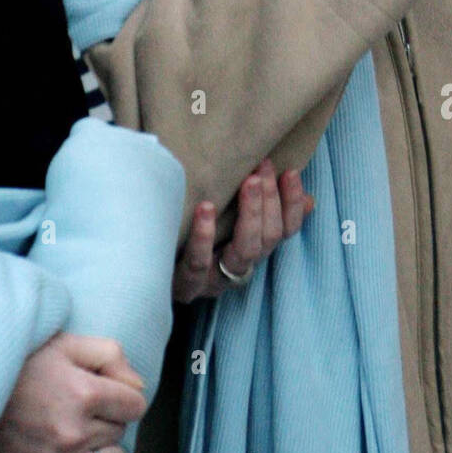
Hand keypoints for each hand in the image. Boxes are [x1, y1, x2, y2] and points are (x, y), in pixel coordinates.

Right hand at [0, 332, 146, 452]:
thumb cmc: (20, 368)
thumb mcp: (65, 344)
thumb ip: (111, 355)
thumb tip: (138, 387)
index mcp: (83, 393)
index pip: (136, 405)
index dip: (121, 396)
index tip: (102, 393)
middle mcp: (72, 434)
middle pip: (120, 433)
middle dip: (106, 420)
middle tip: (75, 409)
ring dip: (96, 450)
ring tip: (70, 435)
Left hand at [173, 159, 314, 302]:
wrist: (142, 270)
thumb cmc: (183, 234)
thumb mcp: (223, 219)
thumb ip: (260, 207)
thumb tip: (309, 199)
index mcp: (249, 251)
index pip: (284, 231)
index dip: (292, 205)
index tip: (290, 172)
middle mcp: (235, 269)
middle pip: (266, 239)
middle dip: (269, 201)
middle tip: (262, 167)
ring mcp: (212, 281)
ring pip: (244, 253)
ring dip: (251, 215)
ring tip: (248, 182)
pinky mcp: (183, 285)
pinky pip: (197, 265)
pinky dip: (203, 237)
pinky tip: (205, 208)